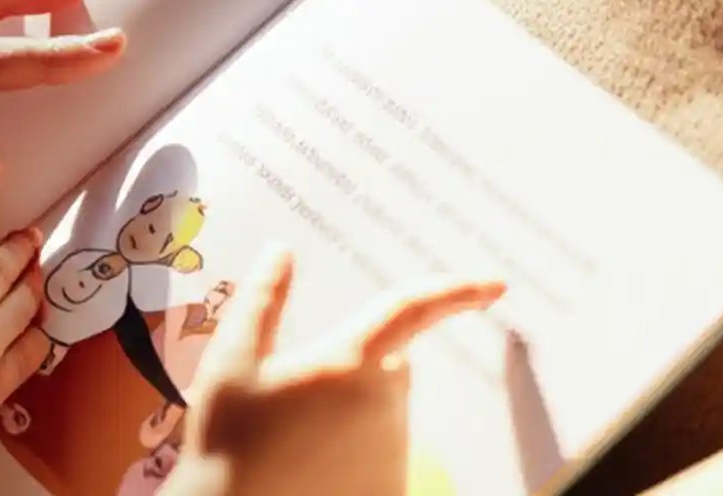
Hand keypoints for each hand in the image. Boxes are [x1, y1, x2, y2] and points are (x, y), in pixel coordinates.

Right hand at [164, 249, 504, 495]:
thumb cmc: (227, 441)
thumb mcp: (231, 360)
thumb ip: (261, 299)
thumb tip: (281, 251)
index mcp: (347, 362)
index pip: (413, 309)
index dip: (457, 290)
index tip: (495, 284)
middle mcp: (382, 403)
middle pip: (388, 362)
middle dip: (358, 361)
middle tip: (298, 387)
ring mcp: (391, 450)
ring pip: (383, 408)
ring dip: (351, 407)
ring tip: (292, 432)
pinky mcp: (390, 485)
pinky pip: (382, 450)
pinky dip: (354, 448)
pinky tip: (310, 460)